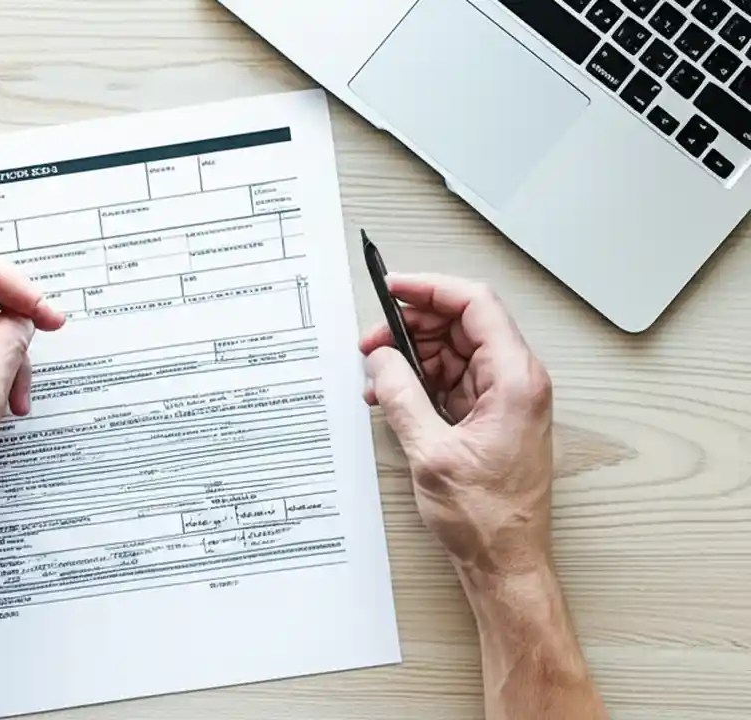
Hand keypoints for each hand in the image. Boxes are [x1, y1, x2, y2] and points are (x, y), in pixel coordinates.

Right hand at [360, 273, 553, 578]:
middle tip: (372, 344)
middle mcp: (516, 381)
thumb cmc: (488, 518)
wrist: (505, 561)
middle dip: (412, 327)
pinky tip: (393, 395)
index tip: (394, 287)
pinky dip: (419, 381)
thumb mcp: (432, 453)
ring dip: (412, 356)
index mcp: (516, 380)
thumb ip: (402, 397)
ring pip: (453, 351)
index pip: (476, 305)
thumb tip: (382, 361)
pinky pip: (451, 379)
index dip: (431, 289)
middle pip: (462, 324)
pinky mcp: (490, 415)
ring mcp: (504, 398)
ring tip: (377, 378)